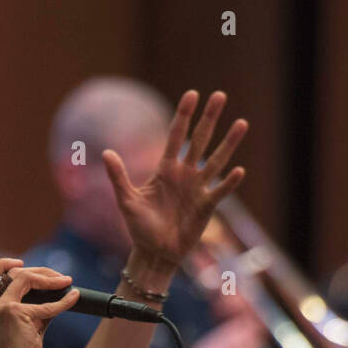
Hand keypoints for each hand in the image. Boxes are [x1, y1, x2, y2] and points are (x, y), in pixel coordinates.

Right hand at [0, 259, 78, 347]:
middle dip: (37, 270)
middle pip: (12, 273)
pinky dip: (64, 300)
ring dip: (48, 277)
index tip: (19, 262)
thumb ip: (29, 307)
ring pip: (25, 278)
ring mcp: (3, 308)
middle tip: (56, 276)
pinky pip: (47, 304)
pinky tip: (74, 297)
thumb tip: (52, 292)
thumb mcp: (18, 325)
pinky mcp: (19, 314)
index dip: (1, 264)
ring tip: (64, 281)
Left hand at [102, 90, 247, 268]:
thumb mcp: (126, 201)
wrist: (154, 253)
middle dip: (209, 118)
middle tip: (220, 96)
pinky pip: (219, 191)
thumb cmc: (139, 227)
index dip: (184, 115)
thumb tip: (106, 153)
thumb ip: (118, 177)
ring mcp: (197, 189)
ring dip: (228, 143)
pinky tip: (239, 170)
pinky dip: (229, 182)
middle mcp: (184, 175)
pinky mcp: (206, 207)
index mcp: (165, 170)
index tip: (192, 94)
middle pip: (200, 140)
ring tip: (241, 123)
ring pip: (216, 161)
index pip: (176, 136)